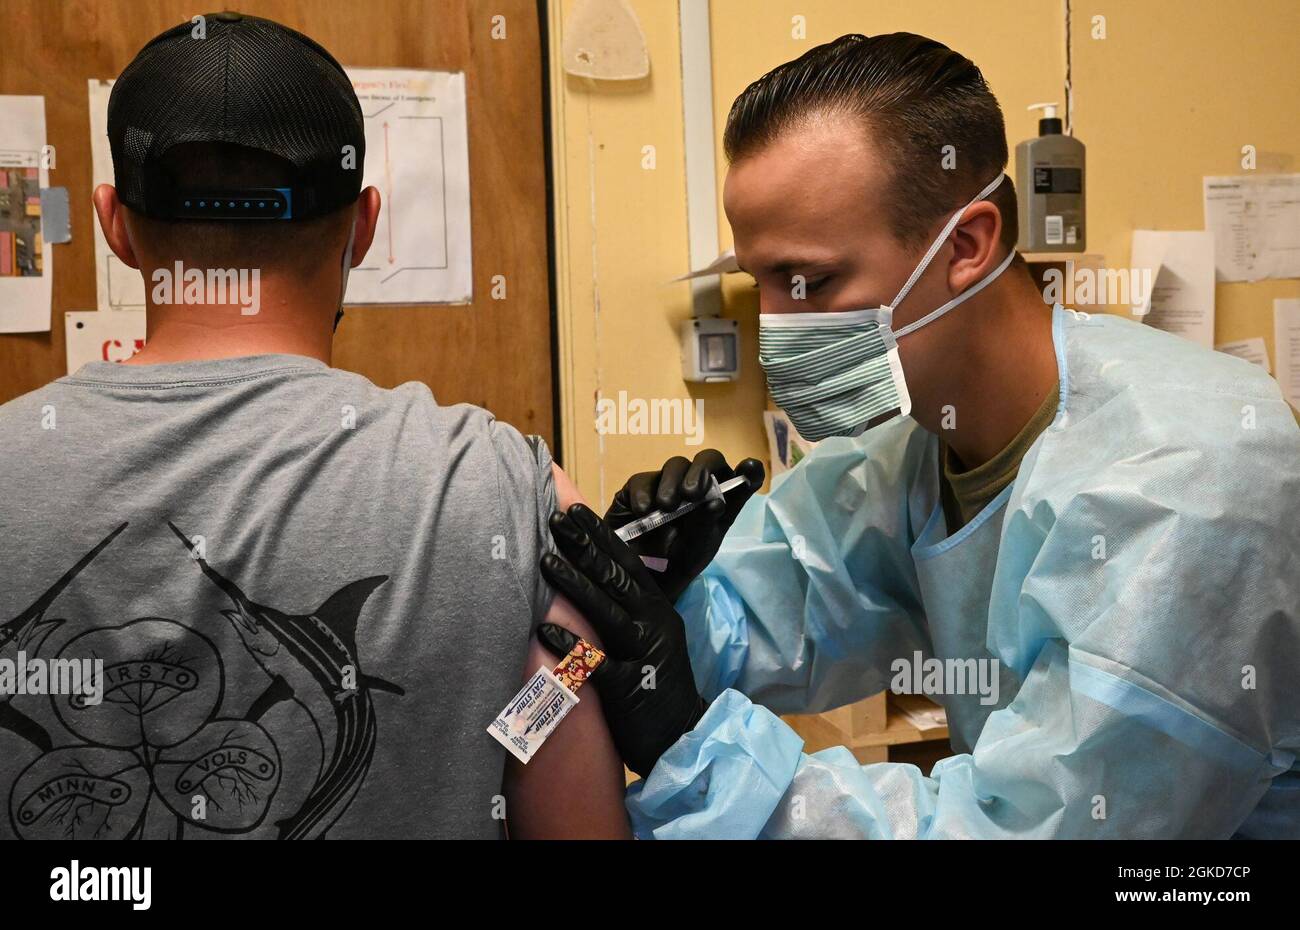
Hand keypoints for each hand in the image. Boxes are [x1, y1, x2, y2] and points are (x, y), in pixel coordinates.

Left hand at [538, 503, 706, 777]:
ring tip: (545, 561)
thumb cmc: (657, 684)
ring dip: (575, 585)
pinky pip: (596, 664)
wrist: (684, 736)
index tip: (575, 511)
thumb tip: (588, 577)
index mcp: (657, 609)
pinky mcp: (630, 689)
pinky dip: (570, 646)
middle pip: (617, 579)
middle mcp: (654, 625)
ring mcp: (643, 656)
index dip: (601, 536)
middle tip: (556, 520)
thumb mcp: (651, 637)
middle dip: (585, 547)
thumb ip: (626, 609)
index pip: (628, 563)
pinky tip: (544, 630)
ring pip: (607, 612)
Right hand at [606, 450, 763, 601]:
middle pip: (708, 461)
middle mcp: (697, 489)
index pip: (741, 480)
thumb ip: (705, 526)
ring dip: (672, 482)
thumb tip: (715, 503)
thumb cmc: (675, 565)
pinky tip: (644, 511)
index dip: (749, 471)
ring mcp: (667, 485)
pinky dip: (644, 492)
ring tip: (666, 507)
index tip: (749, 468)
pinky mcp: (639, 489)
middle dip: (702, 470)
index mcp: (720, 503)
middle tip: (692, 493)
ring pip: (676, 464)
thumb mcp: (695, 551)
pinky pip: (642, 479)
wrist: (637, 579)